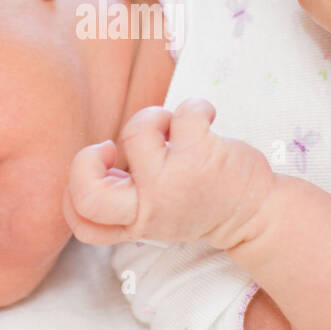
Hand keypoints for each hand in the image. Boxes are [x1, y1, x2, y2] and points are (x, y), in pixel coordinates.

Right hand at [62, 99, 276, 250]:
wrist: (255, 213)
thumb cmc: (200, 200)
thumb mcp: (158, 209)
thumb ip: (128, 191)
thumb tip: (104, 157)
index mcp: (136, 220)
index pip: (83, 223)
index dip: (75, 191)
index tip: (103, 169)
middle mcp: (150, 207)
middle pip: (90, 195)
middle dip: (87, 159)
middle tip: (112, 148)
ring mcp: (174, 182)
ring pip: (134, 133)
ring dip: (153, 117)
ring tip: (172, 127)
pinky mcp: (200, 156)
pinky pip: (183, 112)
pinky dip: (197, 106)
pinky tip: (206, 119)